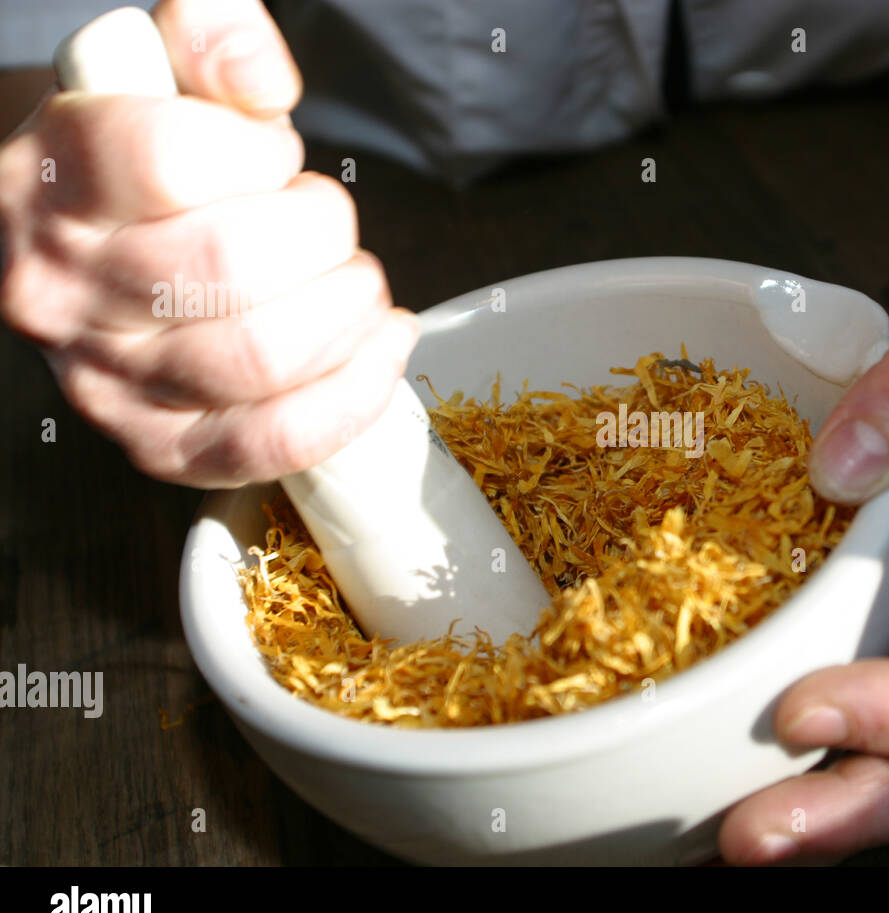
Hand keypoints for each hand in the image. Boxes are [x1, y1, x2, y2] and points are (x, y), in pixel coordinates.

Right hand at [0, 0, 416, 487]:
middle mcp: (63, 290)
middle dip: (324, 236)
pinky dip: (354, 395)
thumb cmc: (146, 164)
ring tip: (355, 283)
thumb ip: (215, 40)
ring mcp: (107, 382)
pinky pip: (273, 441)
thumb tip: (261, 81)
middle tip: (329, 224)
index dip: (259, 154)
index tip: (274, 157)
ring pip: (261, 358)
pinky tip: (381, 345)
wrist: (86, 249)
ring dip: (347, 312)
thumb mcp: (166, 75)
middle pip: (235, 265)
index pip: (172, 160)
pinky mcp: (160, 448)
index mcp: (59, 183)